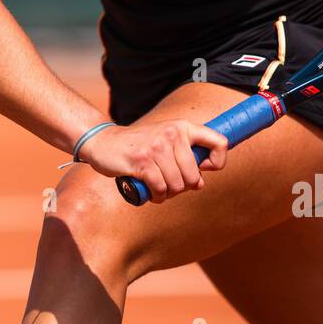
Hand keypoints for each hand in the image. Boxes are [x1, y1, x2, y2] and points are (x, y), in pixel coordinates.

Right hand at [79, 120, 228, 203]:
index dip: (218, 162)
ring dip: (168, 193)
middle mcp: (172, 134)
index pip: (219, 142)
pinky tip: (151, 193)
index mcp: (182, 127)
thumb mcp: (165, 140)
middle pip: (194, 175)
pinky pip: (160, 188)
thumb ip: (184, 156)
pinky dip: (157, 196)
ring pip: (177, 185)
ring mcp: (157, 147)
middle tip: (170, 184)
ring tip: (159, 188)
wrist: (103, 142)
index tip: (203, 169)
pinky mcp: (142, 161)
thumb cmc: (138, 146)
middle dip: (183, 187)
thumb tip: (200, 183)